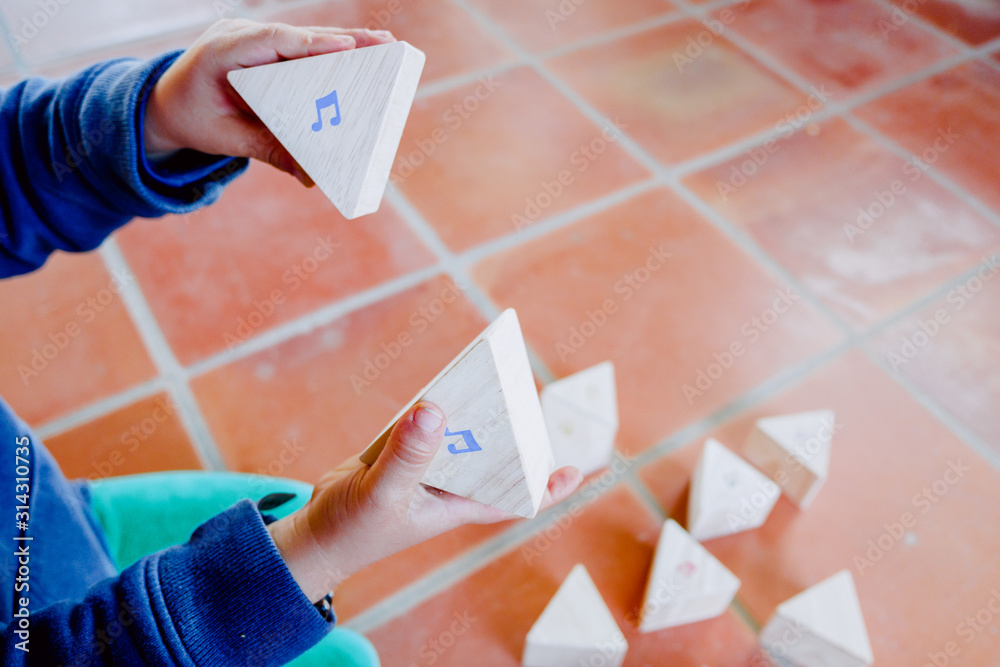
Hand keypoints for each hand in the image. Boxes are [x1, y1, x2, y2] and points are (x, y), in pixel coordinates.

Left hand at [143, 19, 395, 184]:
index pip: (273, 41)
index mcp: (222, 51)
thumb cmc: (192, 121)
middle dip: (344, 39)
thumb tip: (309, 176)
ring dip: (345, 42)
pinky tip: (362, 55)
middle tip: (385, 43)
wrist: (163, 104)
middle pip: (299, 35)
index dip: (311, 43)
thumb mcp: (226, 140)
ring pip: (305, 38)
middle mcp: (240, 35)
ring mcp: (254, 37)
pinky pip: (301, 48)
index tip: (346, 46)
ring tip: (385, 46)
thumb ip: (268, 150)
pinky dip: (330, 52)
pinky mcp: (266, 48)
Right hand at [267, 403, 582, 601]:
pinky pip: (426, 421)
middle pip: (492, 453)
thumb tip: (435, 409)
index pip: (513, 498)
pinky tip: (448, 379)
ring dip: (474, 408)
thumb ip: (408, 454)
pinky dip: (436, 403)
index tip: (578, 469)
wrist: (315, 532)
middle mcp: (449, 483)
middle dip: (513, 427)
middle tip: (530, 389)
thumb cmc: (354, 529)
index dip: (548, 487)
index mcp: (457, 504)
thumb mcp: (383, 493)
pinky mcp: (402, 449)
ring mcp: (426, 465)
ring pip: (460, 431)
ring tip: (494, 372)